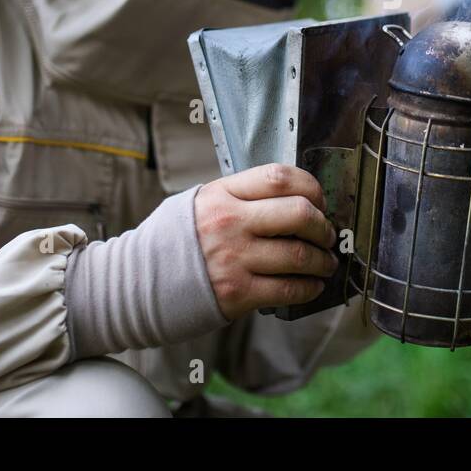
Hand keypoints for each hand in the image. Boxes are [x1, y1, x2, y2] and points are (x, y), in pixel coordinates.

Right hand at [194, 163, 339, 320]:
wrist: (142, 280)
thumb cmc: (182, 239)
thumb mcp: (205, 202)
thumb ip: (244, 195)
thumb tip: (296, 198)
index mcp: (223, 194)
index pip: (279, 177)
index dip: (311, 187)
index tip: (319, 200)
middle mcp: (230, 223)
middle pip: (298, 214)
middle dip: (323, 226)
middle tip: (328, 235)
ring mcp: (234, 259)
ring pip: (299, 255)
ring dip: (323, 260)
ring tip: (326, 262)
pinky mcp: (237, 293)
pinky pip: (287, 289)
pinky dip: (309, 288)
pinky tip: (312, 285)